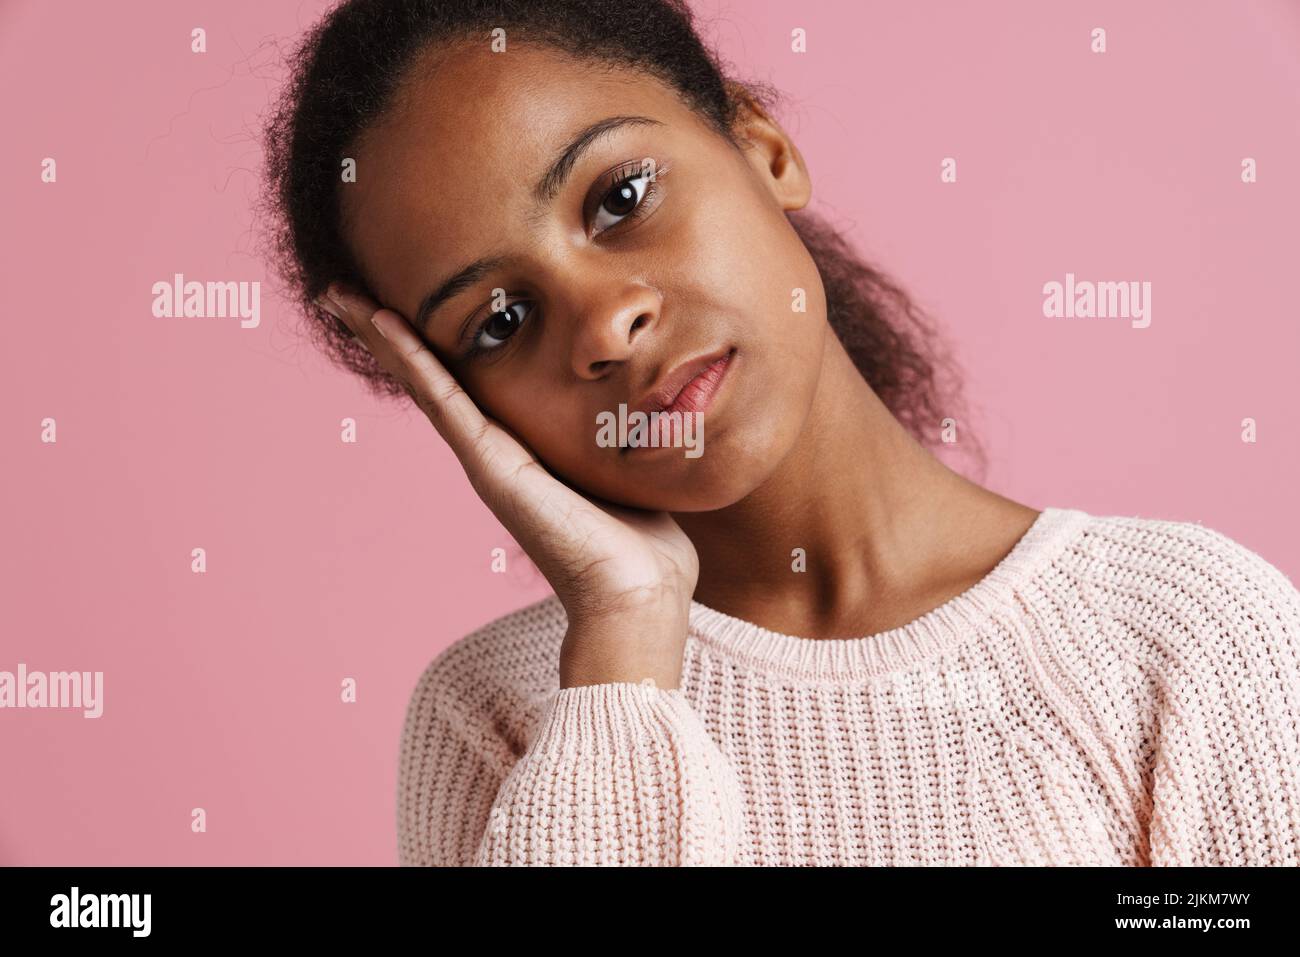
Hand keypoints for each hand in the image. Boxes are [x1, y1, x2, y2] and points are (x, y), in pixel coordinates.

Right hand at [317, 284, 698, 689]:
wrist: (636, 592)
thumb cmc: (643, 543)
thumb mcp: (626, 464)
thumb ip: (619, 432)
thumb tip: (651, 403)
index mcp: (524, 450)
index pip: (466, 383)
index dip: (434, 342)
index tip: (404, 300)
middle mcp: (494, 452)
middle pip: (428, 378)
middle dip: (387, 334)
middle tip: (344, 292)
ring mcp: (486, 459)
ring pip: (423, 383)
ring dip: (382, 336)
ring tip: (343, 297)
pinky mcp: (492, 465)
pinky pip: (444, 399)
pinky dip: (414, 359)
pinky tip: (386, 321)